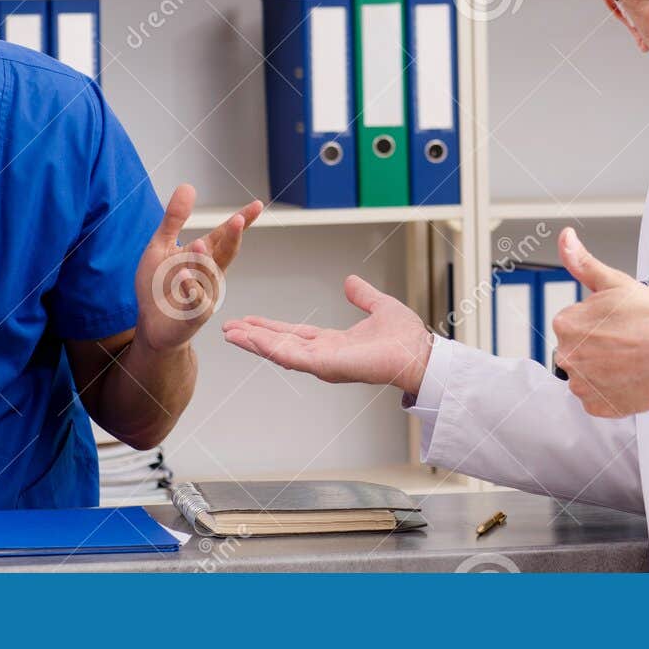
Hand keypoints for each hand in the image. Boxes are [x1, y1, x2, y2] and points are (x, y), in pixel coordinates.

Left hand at [134, 185, 260, 351]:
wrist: (151, 323)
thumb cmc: (158, 285)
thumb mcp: (161, 246)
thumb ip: (174, 219)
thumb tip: (188, 187)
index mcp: (205, 255)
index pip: (225, 235)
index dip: (242, 221)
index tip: (257, 206)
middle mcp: (211, 273)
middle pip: (226, 252)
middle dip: (233, 237)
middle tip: (237, 221)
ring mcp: (206, 293)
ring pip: (209, 272)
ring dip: (204, 259)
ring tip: (196, 244)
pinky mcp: (195, 313)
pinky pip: (197, 297)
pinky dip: (191, 285)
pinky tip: (185, 276)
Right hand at [223, 275, 433, 392]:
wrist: (420, 354)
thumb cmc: (407, 339)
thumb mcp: (380, 307)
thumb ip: (362, 296)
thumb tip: (350, 281)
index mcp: (332, 342)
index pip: (293, 333)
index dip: (269, 327)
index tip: (248, 320)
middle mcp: (323, 355)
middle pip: (280, 344)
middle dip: (253, 337)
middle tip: (228, 328)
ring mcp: (323, 363)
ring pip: (280, 351)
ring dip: (254, 342)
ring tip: (230, 333)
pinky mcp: (326, 367)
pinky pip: (292, 357)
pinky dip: (269, 348)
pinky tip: (251, 341)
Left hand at [553, 227, 648, 417]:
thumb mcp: (615, 282)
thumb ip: (583, 262)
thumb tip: (565, 238)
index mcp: (566, 325)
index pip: (573, 324)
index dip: (597, 322)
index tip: (617, 324)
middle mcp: (567, 357)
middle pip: (577, 350)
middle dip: (596, 346)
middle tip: (626, 341)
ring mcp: (582, 384)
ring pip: (586, 374)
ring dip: (602, 369)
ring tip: (629, 360)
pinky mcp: (597, 406)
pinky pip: (596, 398)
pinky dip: (610, 391)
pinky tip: (628, 378)